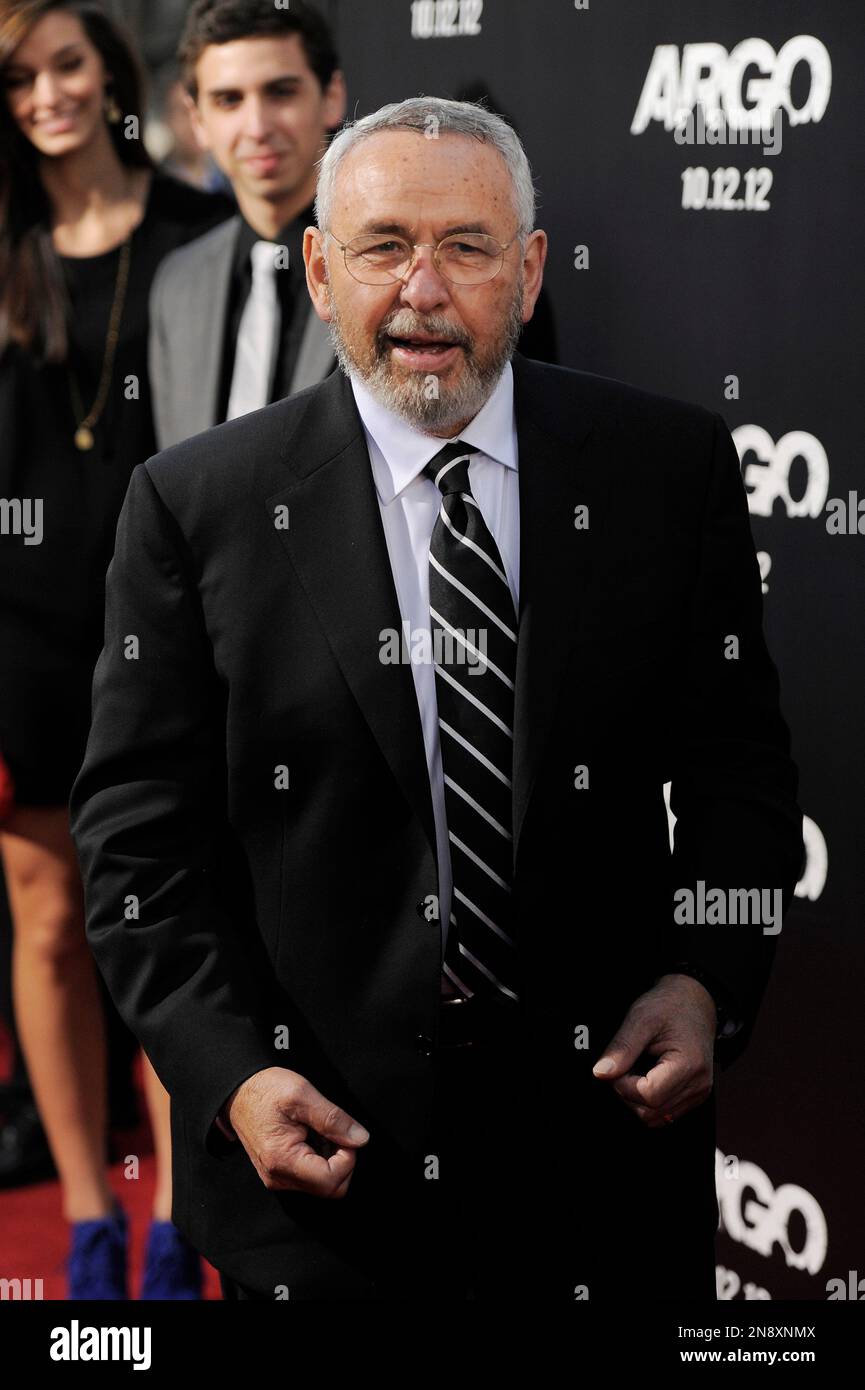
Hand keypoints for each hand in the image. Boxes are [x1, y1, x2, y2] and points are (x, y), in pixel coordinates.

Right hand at [225, 1066, 369, 1195]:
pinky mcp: (279, 1174)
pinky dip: (320, 1158)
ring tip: (318, 1130)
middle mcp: (279, 1178)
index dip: (348, 1158)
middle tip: (334, 1132)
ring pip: (322, 1184)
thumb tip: (361, 1139)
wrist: (238, 1092)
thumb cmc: (266, 1090)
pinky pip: (310, 1177)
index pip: (331, 1181)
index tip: (343, 1133)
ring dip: (331, 1158)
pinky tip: (312, 1136)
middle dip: (342, 1161)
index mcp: (283, 1160)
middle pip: (329, 1188)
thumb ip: (333, 1119)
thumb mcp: (302, 1094)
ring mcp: (278, 1178)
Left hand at [591, 974, 715, 1126]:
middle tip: (623, 1065)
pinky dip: (648, 1101)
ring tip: (635, 1070)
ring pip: (656, 1118)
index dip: (624, 1085)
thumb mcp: (641, 1018)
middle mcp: (698, 1085)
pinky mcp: (694, 1096)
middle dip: (627, 1093)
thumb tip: (600, 1073)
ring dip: (637, 1099)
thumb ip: (622, 1048)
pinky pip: (665, 1114)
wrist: (694, 1000)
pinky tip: (645, 1077)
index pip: (648, 1096)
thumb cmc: (669, 1005)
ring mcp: (698, 1093)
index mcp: (689, 1065)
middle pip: (651, 1112)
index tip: (617, 1065)